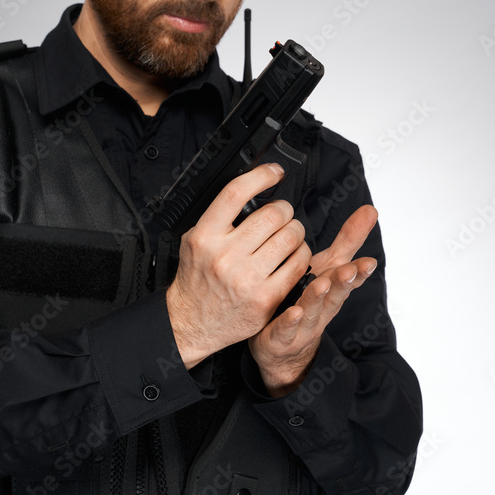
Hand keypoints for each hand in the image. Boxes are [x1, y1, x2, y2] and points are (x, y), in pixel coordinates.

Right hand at [166, 164, 311, 368]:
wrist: (192, 322)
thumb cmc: (196, 279)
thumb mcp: (195, 240)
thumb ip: (219, 217)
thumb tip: (252, 189)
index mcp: (205, 236)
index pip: (236, 193)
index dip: (261, 176)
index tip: (274, 172)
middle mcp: (225, 256)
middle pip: (272, 214)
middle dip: (284, 210)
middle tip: (283, 215)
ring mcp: (246, 279)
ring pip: (290, 237)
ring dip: (296, 231)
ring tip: (289, 235)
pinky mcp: (265, 298)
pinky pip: (298, 265)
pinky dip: (301, 255)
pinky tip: (294, 256)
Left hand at [248, 205, 378, 396]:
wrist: (283, 347)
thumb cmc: (305, 297)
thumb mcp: (327, 268)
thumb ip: (348, 241)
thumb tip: (371, 209)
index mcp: (333, 289)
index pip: (349, 279)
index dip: (359, 272)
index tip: (369, 262)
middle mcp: (322, 308)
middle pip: (334, 295)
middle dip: (343, 283)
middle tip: (349, 270)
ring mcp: (303, 325)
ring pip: (312, 310)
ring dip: (317, 298)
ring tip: (322, 284)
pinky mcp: (282, 337)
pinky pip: (286, 329)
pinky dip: (290, 322)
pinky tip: (293, 312)